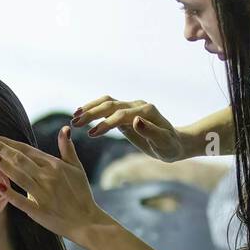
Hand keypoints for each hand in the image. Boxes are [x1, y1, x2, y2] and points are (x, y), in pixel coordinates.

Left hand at [0, 127, 108, 245]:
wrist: (87, 221)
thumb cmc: (81, 194)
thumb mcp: (76, 168)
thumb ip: (68, 148)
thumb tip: (64, 128)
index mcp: (54, 165)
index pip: (26, 149)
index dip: (7, 142)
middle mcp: (47, 177)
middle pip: (20, 159)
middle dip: (1, 148)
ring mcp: (42, 194)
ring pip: (19, 176)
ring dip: (4, 165)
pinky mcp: (39, 211)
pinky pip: (22, 201)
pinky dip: (11, 193)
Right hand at [70, 97, 187, 161]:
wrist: (174, 143)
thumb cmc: (170, 146)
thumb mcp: (164, 143)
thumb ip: (151, 132)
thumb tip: (136, 120)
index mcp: (146, 111)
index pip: (121, 114)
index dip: (106, 123)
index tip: (91, 134)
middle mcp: (137, 105)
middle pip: (111, 104)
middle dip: (92, 113)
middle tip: (76, 123)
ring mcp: (131, 107)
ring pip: (107, 102)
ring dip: (90, 108)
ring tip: (75, 118)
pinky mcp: (125, 113)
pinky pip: (107, 108)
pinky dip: (94, 109)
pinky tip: (81, 115)